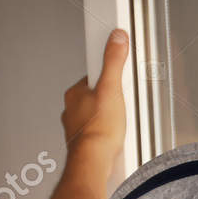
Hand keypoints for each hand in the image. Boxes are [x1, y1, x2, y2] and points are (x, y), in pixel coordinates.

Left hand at [61, 28, 128, 154]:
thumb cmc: (99, 129)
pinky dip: (110, 134)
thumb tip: (116, 38)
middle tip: (124, 105)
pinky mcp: (87, 142)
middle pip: (98, 96)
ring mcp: (79, 127)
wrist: (95, 161)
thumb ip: (113, 61)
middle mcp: (73, 109)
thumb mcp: (112, 88)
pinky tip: (120, 138)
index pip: (94, 76)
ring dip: (112, 119)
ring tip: (123, 124)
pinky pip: (101, 133)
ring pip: (99, 116)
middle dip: (113, 100)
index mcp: (75, 94)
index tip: (119, 80)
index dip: (110, 78)